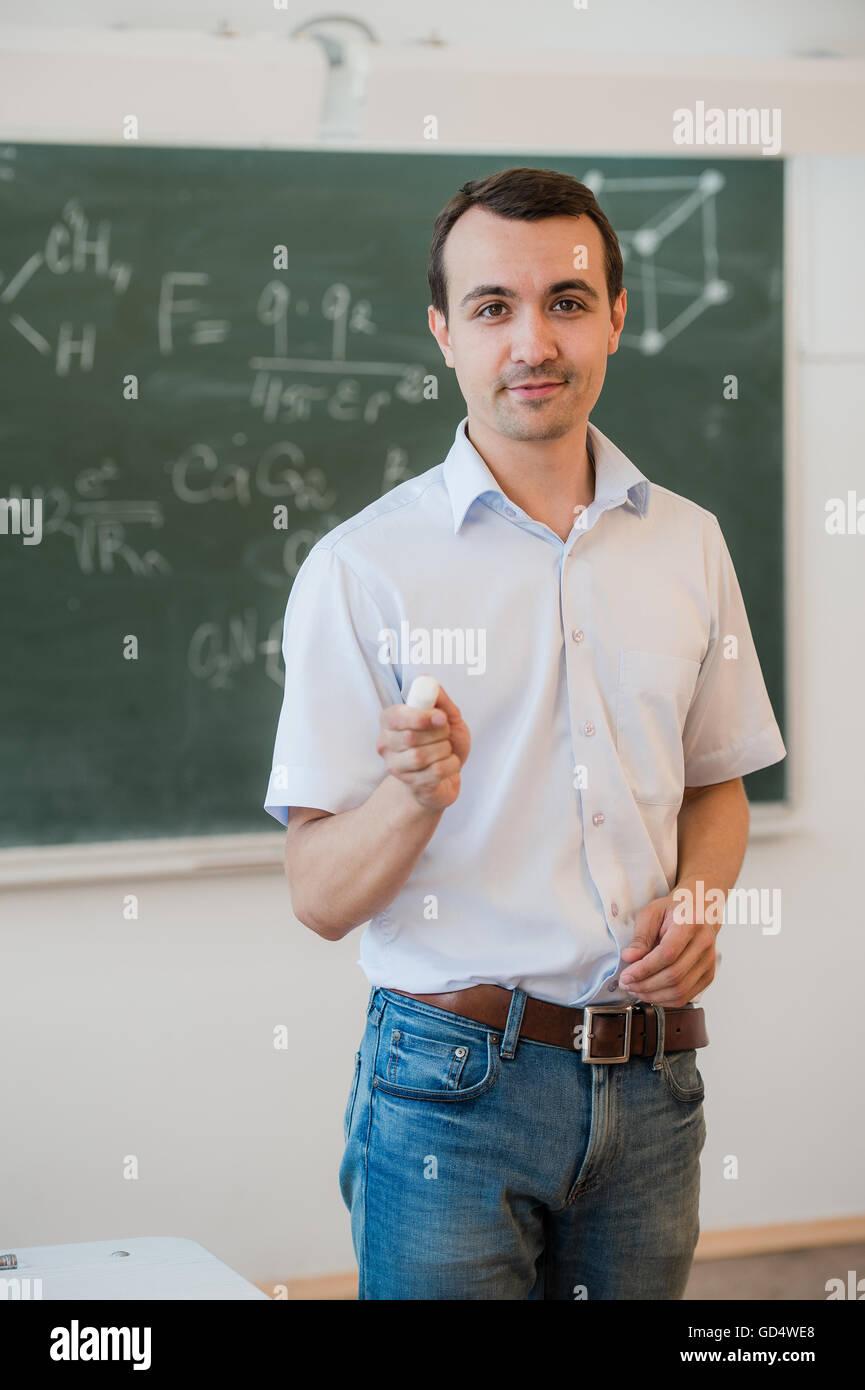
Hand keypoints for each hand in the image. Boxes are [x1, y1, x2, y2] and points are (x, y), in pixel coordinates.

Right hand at [376, 682, 470, 811]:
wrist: (448, 775)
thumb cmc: (443, 742)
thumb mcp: (447, 716)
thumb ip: (438, 699)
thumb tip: (426, 680)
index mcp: (390, 721)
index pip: (396, 717)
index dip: (421, 717)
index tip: (441, 717)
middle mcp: (385, 744)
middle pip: (411, 737)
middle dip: (438, 734)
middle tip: (445, 734)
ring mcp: (395, 767)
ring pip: (421, 756)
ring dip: (444, 750)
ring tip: (446, 750)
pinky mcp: (410, 785)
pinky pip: (435, 772)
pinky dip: (451, 765)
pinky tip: (449, 764)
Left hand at [618, 875, 718, 1006]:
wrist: (699, 911)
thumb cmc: (674, 910)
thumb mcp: (651, 913)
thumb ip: (641, 936)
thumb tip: (630, 958)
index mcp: (690, 924)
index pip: (667, 954)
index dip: (644, 969)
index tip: (626, 975)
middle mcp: (704, 945)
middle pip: (673, 976)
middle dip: (645, 985)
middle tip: (626, 984)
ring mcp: (708, 962)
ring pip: (680, 990)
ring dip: (653, 995)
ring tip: (635, 989)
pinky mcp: (707, 976)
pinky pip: (685, 997)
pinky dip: (664, 1000)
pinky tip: (650, 994)